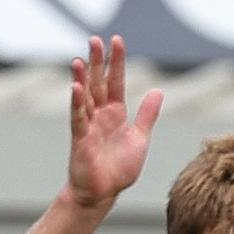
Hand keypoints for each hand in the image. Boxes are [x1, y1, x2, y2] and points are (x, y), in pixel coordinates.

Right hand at [67, 37, 162, 212]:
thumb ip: (147, 115)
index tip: (117, 41)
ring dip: (82, 78)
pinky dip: (77, 103)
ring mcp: (89, 126)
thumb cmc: (118, 170)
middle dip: (97, 62)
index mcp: (116, 113)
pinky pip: (78, 118)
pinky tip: (76, 87)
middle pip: (98, 83)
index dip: (116, 62)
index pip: (116, 81)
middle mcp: (101, 115)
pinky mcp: (80, 139)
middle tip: (95, 39)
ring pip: (85, 97)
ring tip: (80, 59)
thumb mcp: (139, 139)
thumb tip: (157, 91)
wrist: (103, 194)